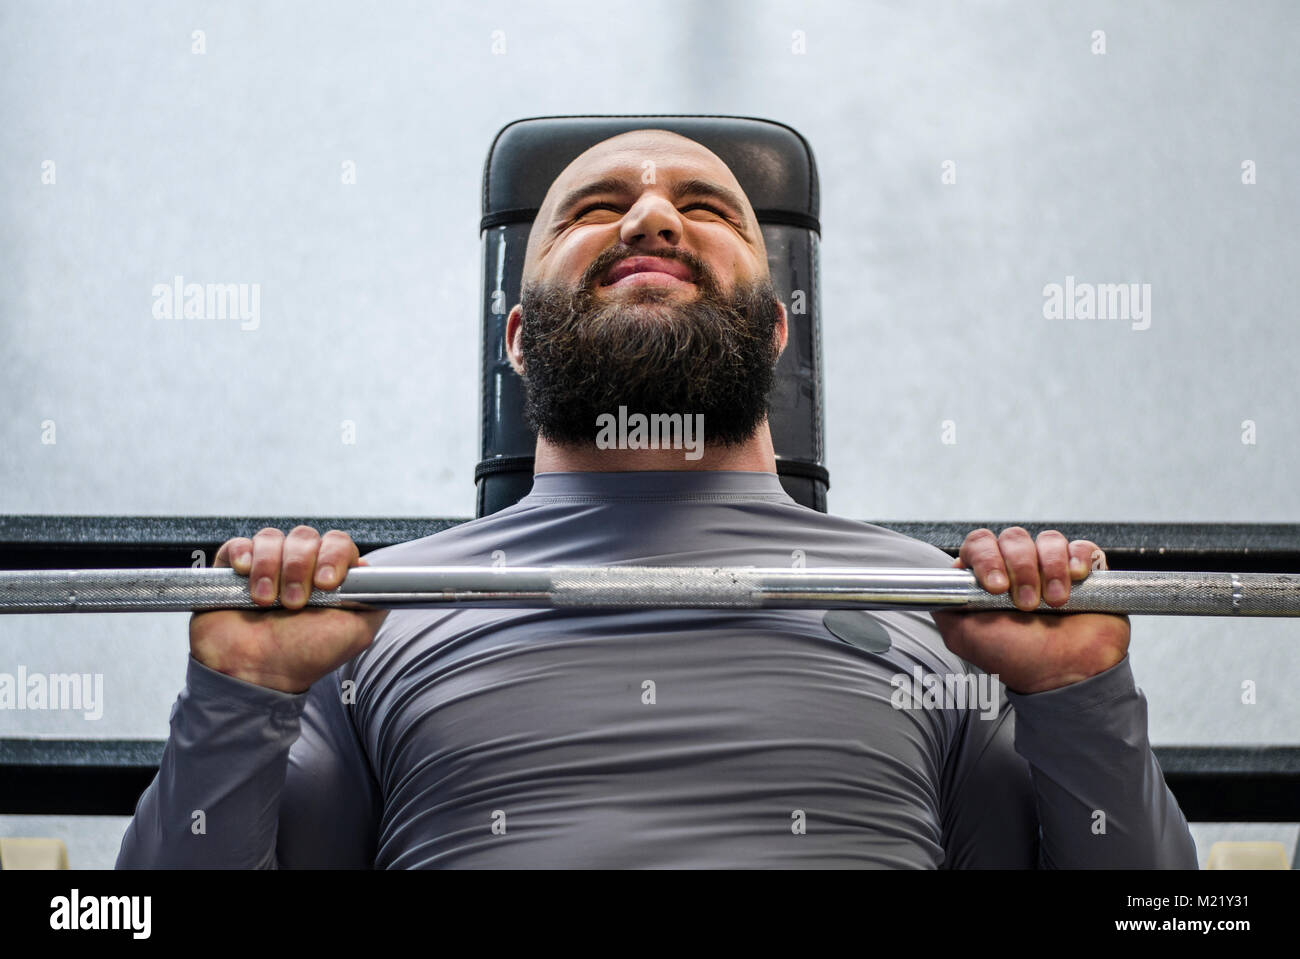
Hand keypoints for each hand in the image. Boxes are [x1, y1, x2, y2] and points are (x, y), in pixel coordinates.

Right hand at [189, 526, 387, 692]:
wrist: (255, 675)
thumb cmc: (304, 657)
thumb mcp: (356, 633)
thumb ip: (375, 602)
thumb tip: (386, 578)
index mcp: (329, 577)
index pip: (338, 543)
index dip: (333, 556)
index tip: (325, 583)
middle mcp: (300, 567)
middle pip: (305, 537)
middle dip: (299, 568)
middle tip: (294, 602)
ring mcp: (267, 566)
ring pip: (272, 539)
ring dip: (270, 568)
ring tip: (266, 603)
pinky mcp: (234, 569)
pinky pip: (239, 544)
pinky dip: (243, 554)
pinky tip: (245, 574)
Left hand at [929, 527, 1129, 694]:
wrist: (1066, 677)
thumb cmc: (1016, 659)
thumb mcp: (964, 636)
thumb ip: (944, 605)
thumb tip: (928, 586)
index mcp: (986, 579)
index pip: (979, 544)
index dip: (986, 558)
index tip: (996, 587)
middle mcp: (1016, 569)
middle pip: (1012, 538)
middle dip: (1019, 568)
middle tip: (1025, 604)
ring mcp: (1050, 568)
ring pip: (1047, 540)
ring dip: (1050, 569)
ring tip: (1054, 603)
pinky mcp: (1082, 571)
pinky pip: (1081, 547)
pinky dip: (1077, 558)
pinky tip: (1077, 578)